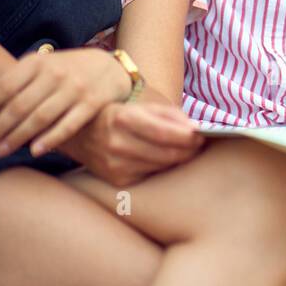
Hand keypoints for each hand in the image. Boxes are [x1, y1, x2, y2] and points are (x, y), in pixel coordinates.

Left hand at [0, 47, 132, 159]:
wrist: (110, 68)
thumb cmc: (66, 71)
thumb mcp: (42, 67)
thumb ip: (17, 83)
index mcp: (37, 62)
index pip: (4, 86)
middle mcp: (55, 73)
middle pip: (19, 105)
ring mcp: (75, 88)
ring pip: (40, 117)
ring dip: (18, 137)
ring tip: (2, 150)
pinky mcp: (92, 103)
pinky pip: (68, 125)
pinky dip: (50, 139)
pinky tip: (35, 151)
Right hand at [67, 100, 205, 186]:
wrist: (82, 132)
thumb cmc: (120, 114)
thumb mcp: (142, 105)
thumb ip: (171, 115)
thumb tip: (195, 130)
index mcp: (123, 119)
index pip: (165, 133)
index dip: (188, 137)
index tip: (202, 135)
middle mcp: (117, 143)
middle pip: (167, 153)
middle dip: (188, 150)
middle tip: (198, 144)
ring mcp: (115, 164)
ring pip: (161, 166)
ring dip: (177, 159)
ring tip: (184, 149)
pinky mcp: (116, 180)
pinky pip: (150, 174)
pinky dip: (161, 167)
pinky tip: (161, 158)